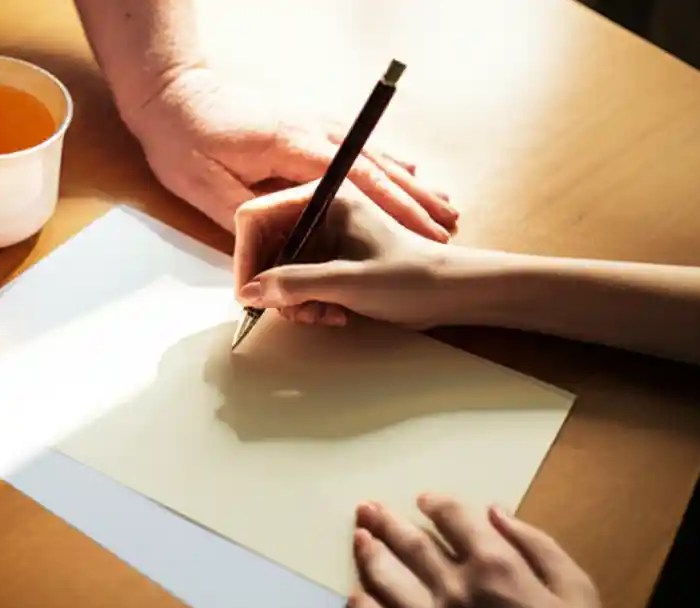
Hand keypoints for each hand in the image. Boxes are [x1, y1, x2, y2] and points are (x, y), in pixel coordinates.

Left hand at [124, 68, 457, 238]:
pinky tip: (404, 170)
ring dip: (407, 180)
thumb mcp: (201, 184)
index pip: (355, 181)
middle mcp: (309, 129)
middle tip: (450, 222)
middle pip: (376, 166)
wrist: (170, 88)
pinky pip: (355, 144)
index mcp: (289, 146)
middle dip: (416, 198)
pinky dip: (384, 161)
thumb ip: (241, 216)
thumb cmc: (181, 136)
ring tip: (440, 203)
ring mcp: (309, 122)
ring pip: (371, 153)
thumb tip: (272, 252)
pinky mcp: (303, 122)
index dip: (394, 207)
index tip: (423, 229)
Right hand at [234, 181, 457, 327]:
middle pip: (267, 248)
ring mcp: (326, 239)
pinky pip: (300, 282)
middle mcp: (321, 215)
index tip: (248, 292)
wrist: (453, 292)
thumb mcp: (348, 281)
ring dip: (292, 300)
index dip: (247, 256)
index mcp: (324, 200)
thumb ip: (294, 284)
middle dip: (274, 286)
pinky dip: (307, 304)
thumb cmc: (413, 276)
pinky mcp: (333, 261)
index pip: (258, 218)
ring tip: (321, 316)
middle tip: (293, 312)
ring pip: (281, 270)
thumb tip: (250, 292)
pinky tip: (332, 314)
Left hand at [347, 496, 630, 607]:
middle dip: (386, 522)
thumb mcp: (577, 590)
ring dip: (369, 555)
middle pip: (411, 545)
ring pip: (387, 581)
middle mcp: (454, 590)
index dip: (435, 504)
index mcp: (494, 566)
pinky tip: (355, 597)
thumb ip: (536, 545)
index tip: (423, 499)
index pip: (454, 520)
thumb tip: (497, 511)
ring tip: (358, 538)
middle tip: (366, 507)